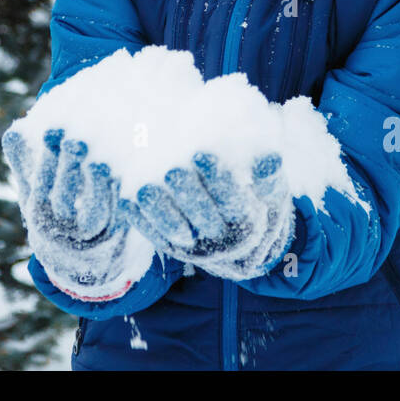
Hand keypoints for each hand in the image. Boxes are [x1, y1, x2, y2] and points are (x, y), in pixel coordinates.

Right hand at [2, 126, 134, 297]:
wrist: (76, 258)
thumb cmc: (51, 209)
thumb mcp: (34, 189)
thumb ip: (24, 161)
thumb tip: (13, 134)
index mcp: (40, 214)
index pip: (41, 187)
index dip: (47, 160)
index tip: (53, 131)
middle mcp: (62, 228)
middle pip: (63, 201)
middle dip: (69, 170)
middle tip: (76, 142)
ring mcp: (89, 236)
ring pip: (93, 213)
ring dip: (97, 186)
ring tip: (100, 161)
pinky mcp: (114, 235)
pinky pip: (118, 218)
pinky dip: (119, 197)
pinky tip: (121, 173)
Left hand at [121, 151, 296, 280]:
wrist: (243, 244)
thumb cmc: (257, 203)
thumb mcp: (270, 191)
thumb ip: (267, 176)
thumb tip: (267, 159)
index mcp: (247, 225)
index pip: (233, 203)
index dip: (218, 180)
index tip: (202, 154)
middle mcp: (220, 241)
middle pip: (202, 218)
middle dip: (187, 195)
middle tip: (173, 170)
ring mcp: (194, 246)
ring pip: (175, 231)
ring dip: (159, 211)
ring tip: (146, 188)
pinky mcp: (172, 246)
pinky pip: (154, 235)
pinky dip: (141, 220)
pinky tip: (129, 199)